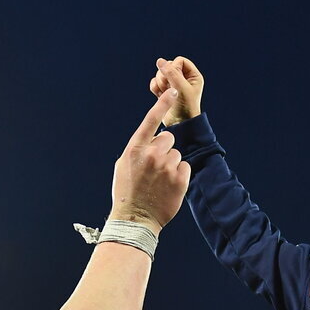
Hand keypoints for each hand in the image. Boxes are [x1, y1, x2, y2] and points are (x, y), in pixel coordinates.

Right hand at [109, 89, 190, 232]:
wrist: (135, 219)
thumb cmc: (127, 191)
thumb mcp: (124, 165)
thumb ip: (138, 148)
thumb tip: (150, 138)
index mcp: (135, 148)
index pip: (151, 120)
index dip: (163, 103)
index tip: (174, 90)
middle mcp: (152, 154)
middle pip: (168, 139)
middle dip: (164, 150)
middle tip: (154, 168)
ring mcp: (167, 167)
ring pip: (177, 155)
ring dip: (171, 165)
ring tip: (159, 180)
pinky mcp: (180, 179)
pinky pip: (185, 167)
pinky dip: (180, 175)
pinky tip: (168, 186)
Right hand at [149, 55, 204, 125]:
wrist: (180, 124)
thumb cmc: (185, 107)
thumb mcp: (181, 87)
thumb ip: (171, 72)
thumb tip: (159, 60)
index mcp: (193, 76)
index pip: (180, 60)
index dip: (174, 66)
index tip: (174, 78)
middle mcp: (184, 79)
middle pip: (168, 66)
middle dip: (165, 75)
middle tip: (169, 86)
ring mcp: (173, 85)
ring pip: (161, 73)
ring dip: (160, 82)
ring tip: (165, 92)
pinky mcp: (164, 92)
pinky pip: (155, 82)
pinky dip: (155, 87)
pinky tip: (159, 95)